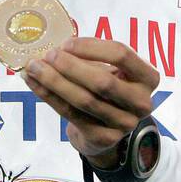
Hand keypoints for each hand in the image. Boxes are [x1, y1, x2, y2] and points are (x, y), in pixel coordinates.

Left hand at [22, 37, 158, 167]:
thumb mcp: (111, 71)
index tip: (66, 43)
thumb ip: (92, 58)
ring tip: (33, 67)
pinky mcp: (102, 137)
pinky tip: (32, 82)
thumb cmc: (108, 91)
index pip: (121, 55)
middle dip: (71, 66)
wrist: (107, 132)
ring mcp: (123, 123)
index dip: (91, 47)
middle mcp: (141, 102)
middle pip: (102, 81)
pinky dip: (48, 95)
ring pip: (83, 99)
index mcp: (147, 78)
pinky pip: (70, 113)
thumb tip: (55, 46)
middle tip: (48, 55)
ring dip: (54, 81)